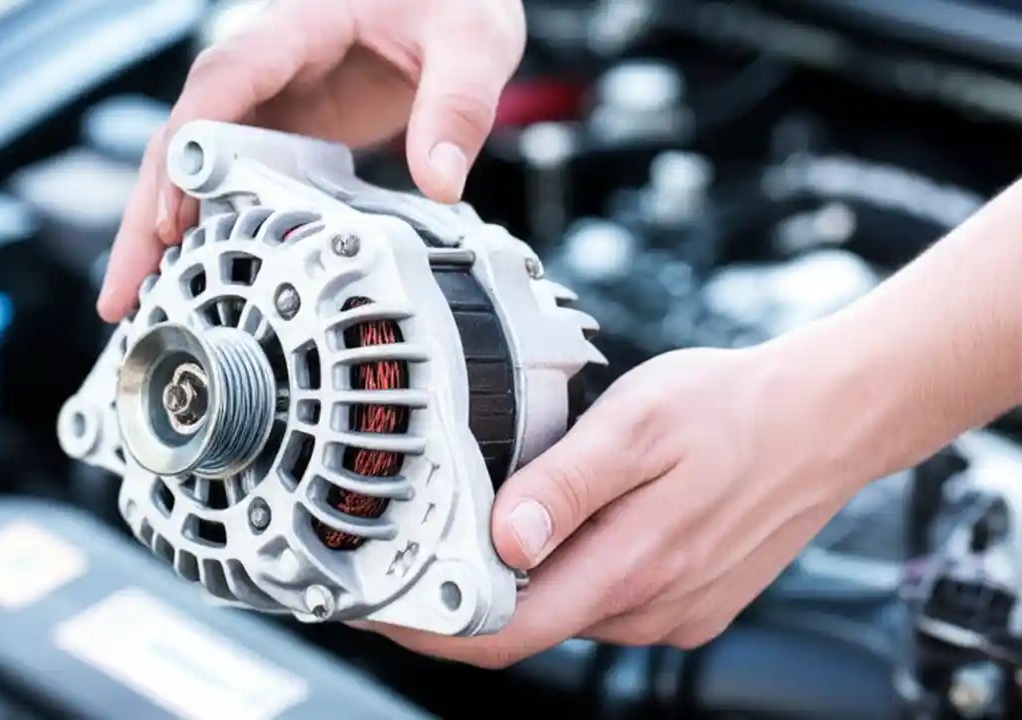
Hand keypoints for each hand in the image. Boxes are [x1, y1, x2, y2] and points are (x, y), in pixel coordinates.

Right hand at [97, 0, 526, 321]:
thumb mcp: (471, 40)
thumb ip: (456, 106)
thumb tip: (438, 179)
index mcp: (299, 26)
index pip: (224, 82)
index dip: (190, 147)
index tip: (173, 212)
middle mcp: (271, 63)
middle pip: (185, 133)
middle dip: (147, 212)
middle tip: (125, 287)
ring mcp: (275, 98)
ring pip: (199, 161)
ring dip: (165, 225)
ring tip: (142, 297)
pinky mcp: (290, 128)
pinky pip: (234, 175)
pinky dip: (210, 221)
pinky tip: (196, 270)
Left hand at [364, 345, 869, 667]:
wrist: (828, 417)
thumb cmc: (736, 408)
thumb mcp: (636, 422)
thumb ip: (563, 484)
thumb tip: (503, 538)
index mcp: (630, 565)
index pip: (503, 630)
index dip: (433, 627)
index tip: (386, 605)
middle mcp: (651, 605)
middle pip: (528, 625)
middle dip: (469, 596)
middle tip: (428, 546)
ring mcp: (675, 610)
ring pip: (569, 612)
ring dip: (528, 580)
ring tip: (512, 516)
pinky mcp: (693, 604)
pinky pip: (611, 604)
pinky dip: (577, 574)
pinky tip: (582, 523)